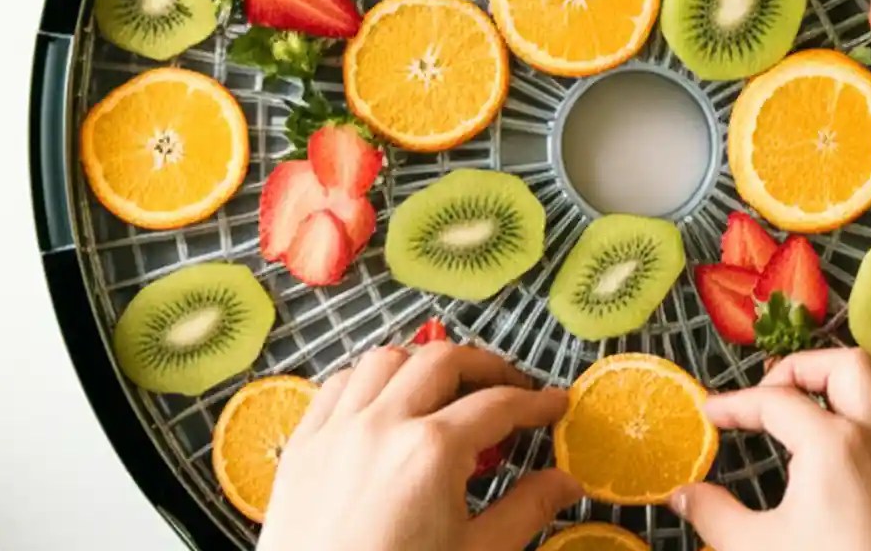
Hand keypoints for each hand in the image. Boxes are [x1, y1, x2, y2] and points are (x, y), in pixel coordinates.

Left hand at [257, 342, 583, 550]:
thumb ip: (526, 510)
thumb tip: (567, 482)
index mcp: (432, 450)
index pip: (498, 405)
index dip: (535, 401)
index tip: (555, 404)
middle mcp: (383, 423)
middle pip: (442, 360)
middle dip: (485, 366)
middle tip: (510, 389)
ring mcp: (336, 429)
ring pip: (385, 360)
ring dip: (423, 364)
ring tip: (446, 388)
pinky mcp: (303, 445)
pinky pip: (337, 384)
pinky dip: (369, 378)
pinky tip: (385, 400)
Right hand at [670, 348, 870, 550]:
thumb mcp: (759, 548)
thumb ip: (715, 515)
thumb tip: (682, 495)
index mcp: (833, 443)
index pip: (775, 400)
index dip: (735, 404)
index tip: (709, 413)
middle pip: (844, 365)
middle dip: (799, 369)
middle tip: (766, 396)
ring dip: (838, 383)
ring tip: (803, 405)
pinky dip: (862, 409)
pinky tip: (837, 442)